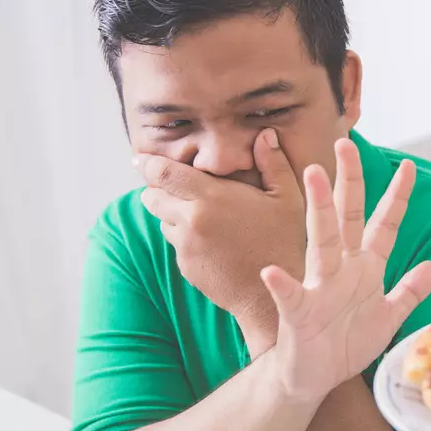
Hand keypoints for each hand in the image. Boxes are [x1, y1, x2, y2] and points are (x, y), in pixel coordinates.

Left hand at [137, 129, 305, 351]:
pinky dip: (185, 236)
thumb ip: (273, 164)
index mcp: (212, 198)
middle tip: (174, 185)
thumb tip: (264, 135)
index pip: (162, 173)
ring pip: (162, 220)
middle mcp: (191, 220)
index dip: (148, 163)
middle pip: (151, 196)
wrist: (272, 295)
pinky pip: (176, 242)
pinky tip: (212, 239)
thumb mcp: (287, 199)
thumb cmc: (284, 242)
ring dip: (172, 213)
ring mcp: (186, 246)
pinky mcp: (185, 265)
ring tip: (200, 213)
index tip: (142, 158)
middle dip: (158, 188)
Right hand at [259, 138, 430, 399]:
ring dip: (319, 211)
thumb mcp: (389, 316)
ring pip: (320, 243)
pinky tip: (272, 271)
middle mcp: (341, 270)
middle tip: (346, 145)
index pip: (383, 225)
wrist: (313, 378)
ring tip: (316, 177)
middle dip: (349, 182)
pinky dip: (281, 284)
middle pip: (346, 218)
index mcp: (364, 268)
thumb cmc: (346, 343)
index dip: (397, 198)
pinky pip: (289, 297)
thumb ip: (410, 291)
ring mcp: (318, 288)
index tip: (409, 166)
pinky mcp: (298, 315)